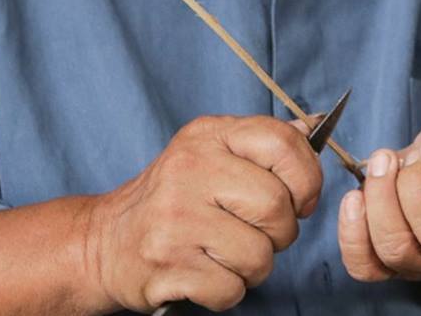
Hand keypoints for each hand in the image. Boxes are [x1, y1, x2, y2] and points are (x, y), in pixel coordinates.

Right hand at [89, 115, 322, 311]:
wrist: (106, 241)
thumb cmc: (173, 199)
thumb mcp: (212, 153)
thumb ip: (262, 144)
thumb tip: (315, 130)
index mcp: (208, 135)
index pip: (283, 143)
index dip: (306, 178)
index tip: (299, 199)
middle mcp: (190, 168)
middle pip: (276, 206)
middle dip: (280, 232)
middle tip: (258, 233)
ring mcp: (175, 217)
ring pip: (259, 255)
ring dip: (253, 266)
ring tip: (226, 254)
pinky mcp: (167, 263)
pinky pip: (232, 289)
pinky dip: (227, 290)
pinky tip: (205, 273)